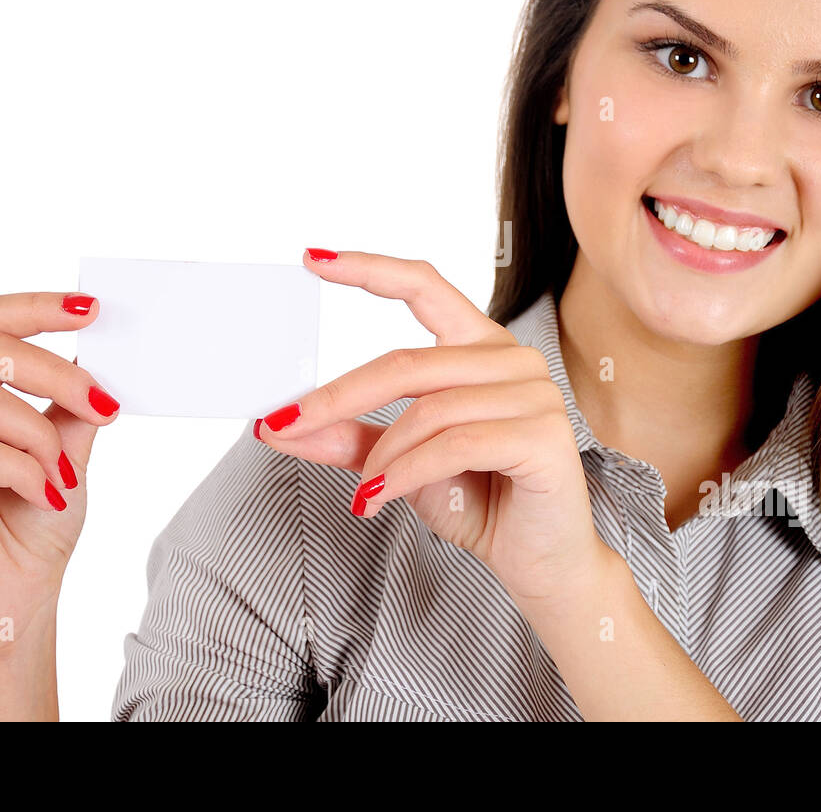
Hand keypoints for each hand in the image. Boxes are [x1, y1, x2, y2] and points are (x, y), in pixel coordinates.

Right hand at [0, 292, 120, 658]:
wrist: (11, 605)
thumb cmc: (31, 531)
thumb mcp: (67, 456)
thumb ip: (72, 409)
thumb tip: (97, 362)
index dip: (35, 306)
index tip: (92, 310)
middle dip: (56, 371)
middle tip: (102, 407)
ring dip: (39, 432)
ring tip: (62, 474)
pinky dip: (21, 467)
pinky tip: (43, 494)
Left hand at [255, 249, 608, 604]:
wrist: (537, 561)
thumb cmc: (479, 500)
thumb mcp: (398, 462)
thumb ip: (346, 436)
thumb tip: (276, 424)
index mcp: (480, 347)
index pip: (424, 286)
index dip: (369, 268)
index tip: (313, 259)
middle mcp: (512, 358)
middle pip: (407, 362)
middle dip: (338, 397)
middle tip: (286, 423)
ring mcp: (535, 393)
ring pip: (429, 409)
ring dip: (382, 456)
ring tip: (364, 493)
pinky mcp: (544, 434)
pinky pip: (455, 444)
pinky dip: (405, 474)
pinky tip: (378, 500)